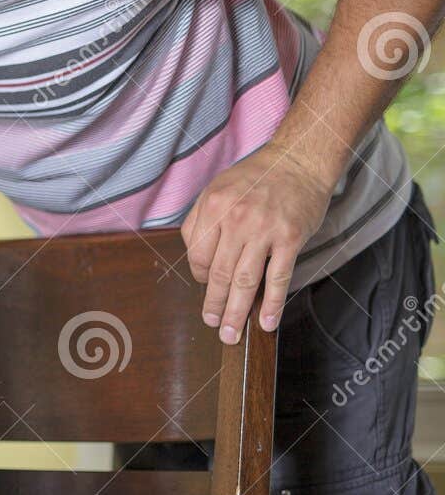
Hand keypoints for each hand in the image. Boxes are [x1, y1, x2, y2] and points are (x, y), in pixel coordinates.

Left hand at [180, 143, 331, 340]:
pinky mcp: (290, 239)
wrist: (298, 162)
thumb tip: (196, 261)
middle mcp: (236, 220)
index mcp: (213, 208)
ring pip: (245, 281)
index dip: (201, 277)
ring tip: (232, 333)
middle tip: (213, 325)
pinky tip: (267, 322)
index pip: (199, 255)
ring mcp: (265, 231)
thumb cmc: (254, 178)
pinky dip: (272, 303)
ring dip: (237, 312)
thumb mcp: (215, 190)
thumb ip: (200, 222)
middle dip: (214, 305)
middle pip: (219, 274)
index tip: (206, 287)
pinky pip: (278, 278)